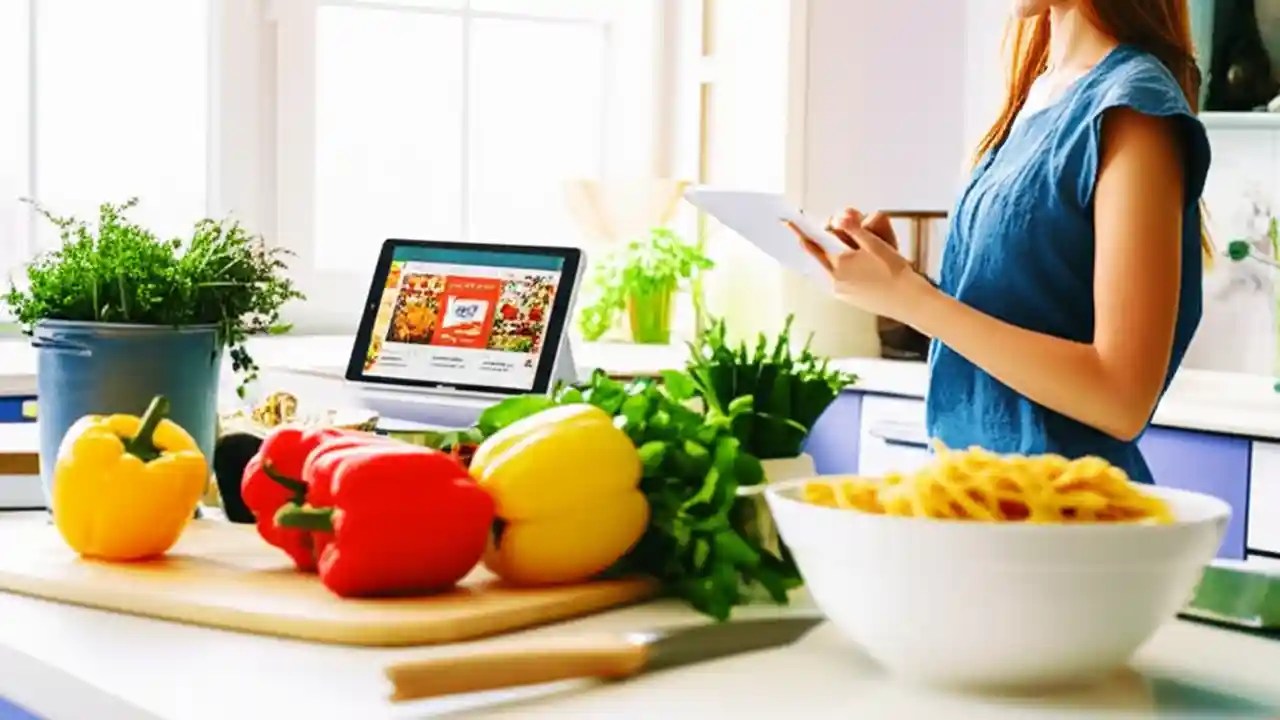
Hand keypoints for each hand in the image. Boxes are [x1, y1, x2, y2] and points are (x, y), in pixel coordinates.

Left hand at [786, 207, 933, 322]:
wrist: (908, 301)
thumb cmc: (894, 271)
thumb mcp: (874, 244)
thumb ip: (854, 230)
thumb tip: (837, 217)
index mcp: (838, 264)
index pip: (812, 245)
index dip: (799, 233)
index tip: (786, 223)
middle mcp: (834, 280)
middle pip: (821, 255)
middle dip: (823, 241)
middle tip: (832, 228)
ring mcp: (840, 291)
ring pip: (828, 267)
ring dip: (831, 255)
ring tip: (843, 246)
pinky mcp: (847, 299)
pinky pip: (835, 278)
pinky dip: (838, 267)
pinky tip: (849, 262)